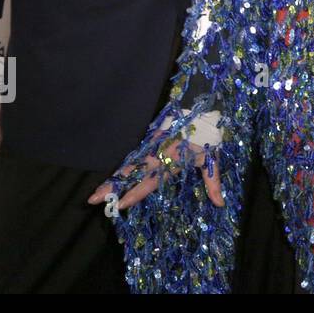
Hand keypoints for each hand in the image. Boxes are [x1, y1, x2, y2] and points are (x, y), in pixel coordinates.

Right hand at [87, 133, 223, 211]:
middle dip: (111, 187)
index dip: (134, 194)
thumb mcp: (212, 160)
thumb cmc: (208, 137)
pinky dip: (122, 167)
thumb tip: (220, 204)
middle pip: (130, 174)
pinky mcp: (151, 139)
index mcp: (170, 162)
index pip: (148, 182)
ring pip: (128, 165)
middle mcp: (156, 156)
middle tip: (93, 199)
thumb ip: (213, 183)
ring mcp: (151, 147)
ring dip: (113, 178)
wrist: (201, 108)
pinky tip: (113, 176)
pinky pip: (133, 155)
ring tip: (96, 192)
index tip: (119, 204)